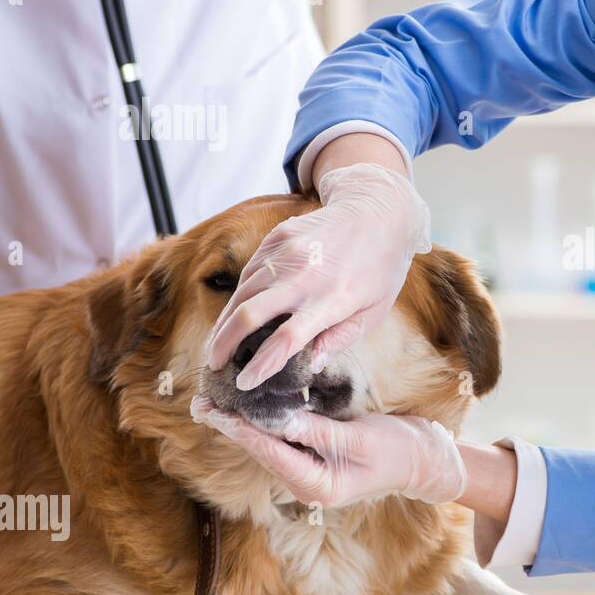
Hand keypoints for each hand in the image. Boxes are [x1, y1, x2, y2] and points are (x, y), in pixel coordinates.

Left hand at [190, 397, 466, 506]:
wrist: (422, 459)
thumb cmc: (396, 449)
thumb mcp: (359, 439)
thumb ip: (319, 432)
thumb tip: (282, 421)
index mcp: (317, 485)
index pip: (272, 453)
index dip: (242, 430)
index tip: (216, 412)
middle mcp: (307, 483)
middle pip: (262, 451)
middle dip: (232, 426)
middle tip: (201, 403)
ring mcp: (310, 472)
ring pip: (268, 445)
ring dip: (243, 423)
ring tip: (213, 403)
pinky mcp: (315, 457)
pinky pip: (283, 440)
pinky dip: (264, 422)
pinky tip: (248, 407)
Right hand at [204, 162, 430, 390]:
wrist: (378, 211)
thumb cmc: (381, 269)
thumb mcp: (373, 310)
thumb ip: (341, 337)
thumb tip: (311, 365)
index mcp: (334, 299)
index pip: (288, 338)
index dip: (262, 364)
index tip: (244, 382)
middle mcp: (306, 275)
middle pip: (250, 314)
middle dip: (224, 344)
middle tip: (213, 366)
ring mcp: (288, 252)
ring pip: (241, 292)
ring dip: (224, 322)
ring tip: (218, 344)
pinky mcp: (278, 236)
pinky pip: (250, 271)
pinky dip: (238, 295)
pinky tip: (235, 312)